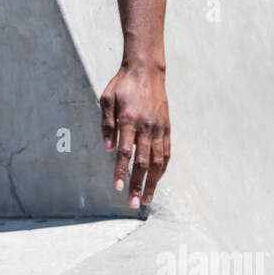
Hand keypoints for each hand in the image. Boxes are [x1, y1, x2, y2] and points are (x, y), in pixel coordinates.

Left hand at [100, 63, 169, 209]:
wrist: (146, 70)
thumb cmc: (122, 85)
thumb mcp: (106, 99)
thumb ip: (106, 124)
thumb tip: (107, 149)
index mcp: (129, 120)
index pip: (124, 152)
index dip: (121, 171)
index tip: (117, 187)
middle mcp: (146, 127)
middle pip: (143, 162)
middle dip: (138, 185)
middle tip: (133, 203)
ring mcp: (159, 128)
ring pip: (158, 161)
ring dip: (153, 182)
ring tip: (147, 200)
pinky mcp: (166, 128)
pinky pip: (166, 152)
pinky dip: (162, 169)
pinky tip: (158, 180)